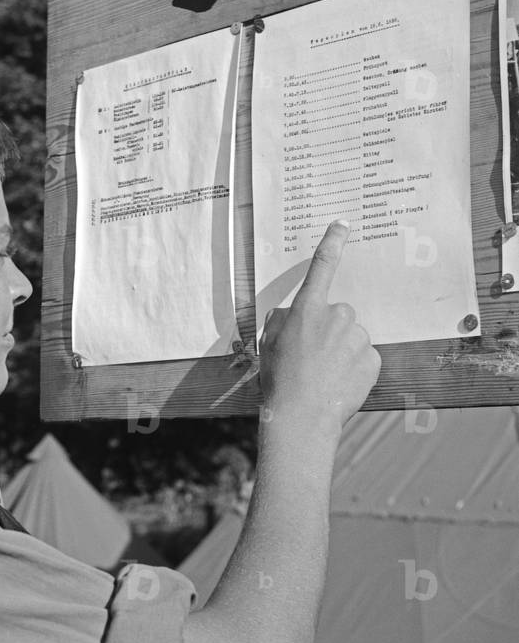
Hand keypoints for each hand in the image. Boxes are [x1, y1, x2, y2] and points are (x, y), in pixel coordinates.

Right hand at [259, 221, 380, 429]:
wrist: (302, 417)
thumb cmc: (279, 380)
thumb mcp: (269, 343)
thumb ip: (284, 320)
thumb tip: (296, 315)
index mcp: (307, 309)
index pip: (322, 267)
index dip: (332, 243)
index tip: (342, 225)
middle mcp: (337, 317)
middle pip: (338, 314)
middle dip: (329, 330)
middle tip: (312, 357)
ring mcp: (358, 338)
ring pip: (352, 337)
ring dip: (342, 350)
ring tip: (324, 375)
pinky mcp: (373, 359)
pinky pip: (363, 357)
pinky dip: (353, 368)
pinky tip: (337, 383)